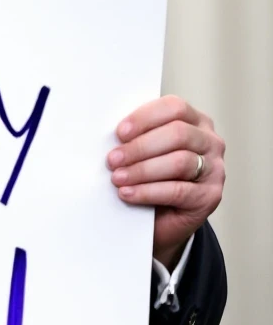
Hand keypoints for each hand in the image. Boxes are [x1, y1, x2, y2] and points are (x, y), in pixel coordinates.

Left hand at [107, 95, 225, 268]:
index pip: (174, 107)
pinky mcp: (210, 196)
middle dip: (140, 147)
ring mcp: (215, 169)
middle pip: (178, 134)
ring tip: (117, 177)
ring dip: (142, 170)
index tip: (119, 132)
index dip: (145, 118)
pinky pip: (178, 191)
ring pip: (179, 162)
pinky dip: (148, 191)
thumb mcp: (146, 149)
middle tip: (113, 159)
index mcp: (195, 121)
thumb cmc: (152, 174)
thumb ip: (138, 135)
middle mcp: (210, 141)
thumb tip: (110, 133)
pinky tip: (128, 193)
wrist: (164, 216)